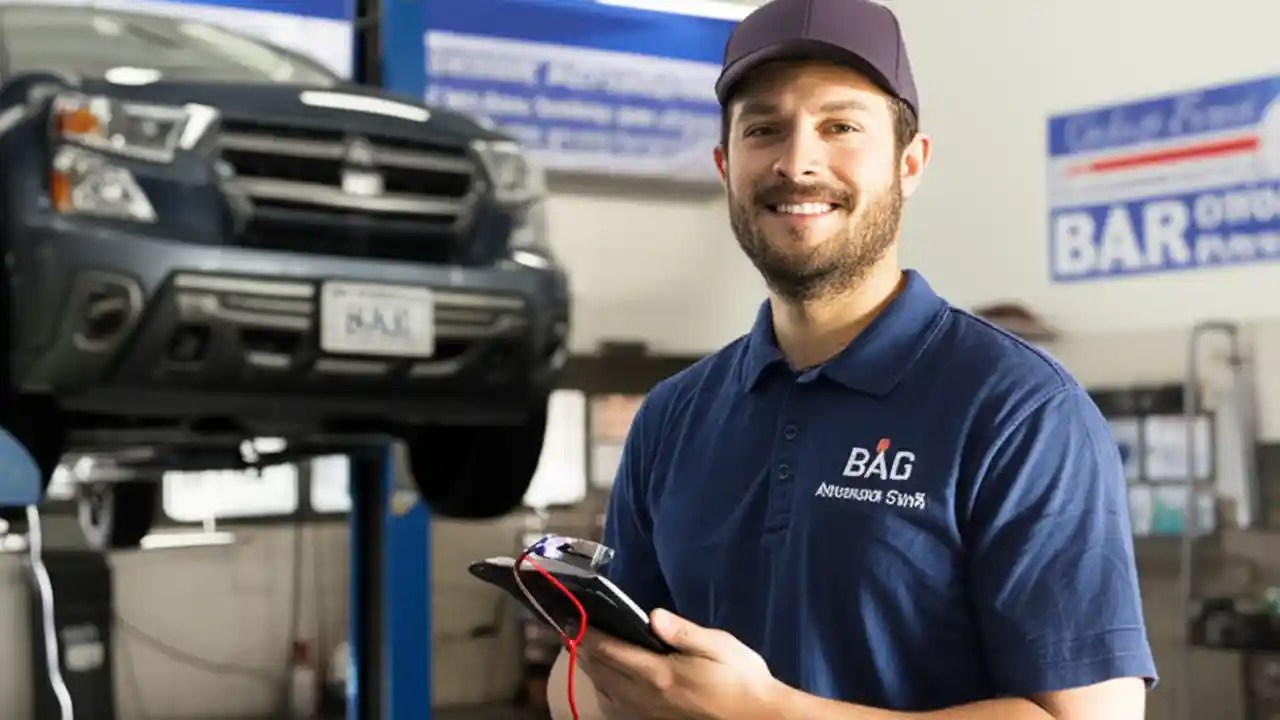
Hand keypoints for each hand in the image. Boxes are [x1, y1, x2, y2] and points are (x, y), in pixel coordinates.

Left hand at [577, 609, 783, 719]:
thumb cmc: (743, 680)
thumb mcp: (719, 646)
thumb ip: (683, 632)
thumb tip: (652, 615)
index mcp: (660, 674)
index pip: (612, 651)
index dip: (589, 635)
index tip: (574, 620)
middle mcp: (647, 698)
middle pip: (602, 673)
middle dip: (585, 652)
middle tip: (573, 632)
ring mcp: (649, 716)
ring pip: (606, 694)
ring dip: (592, 673)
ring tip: (585, 655)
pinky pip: (618, 711)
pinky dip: (605, 696)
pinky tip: (607, 688)